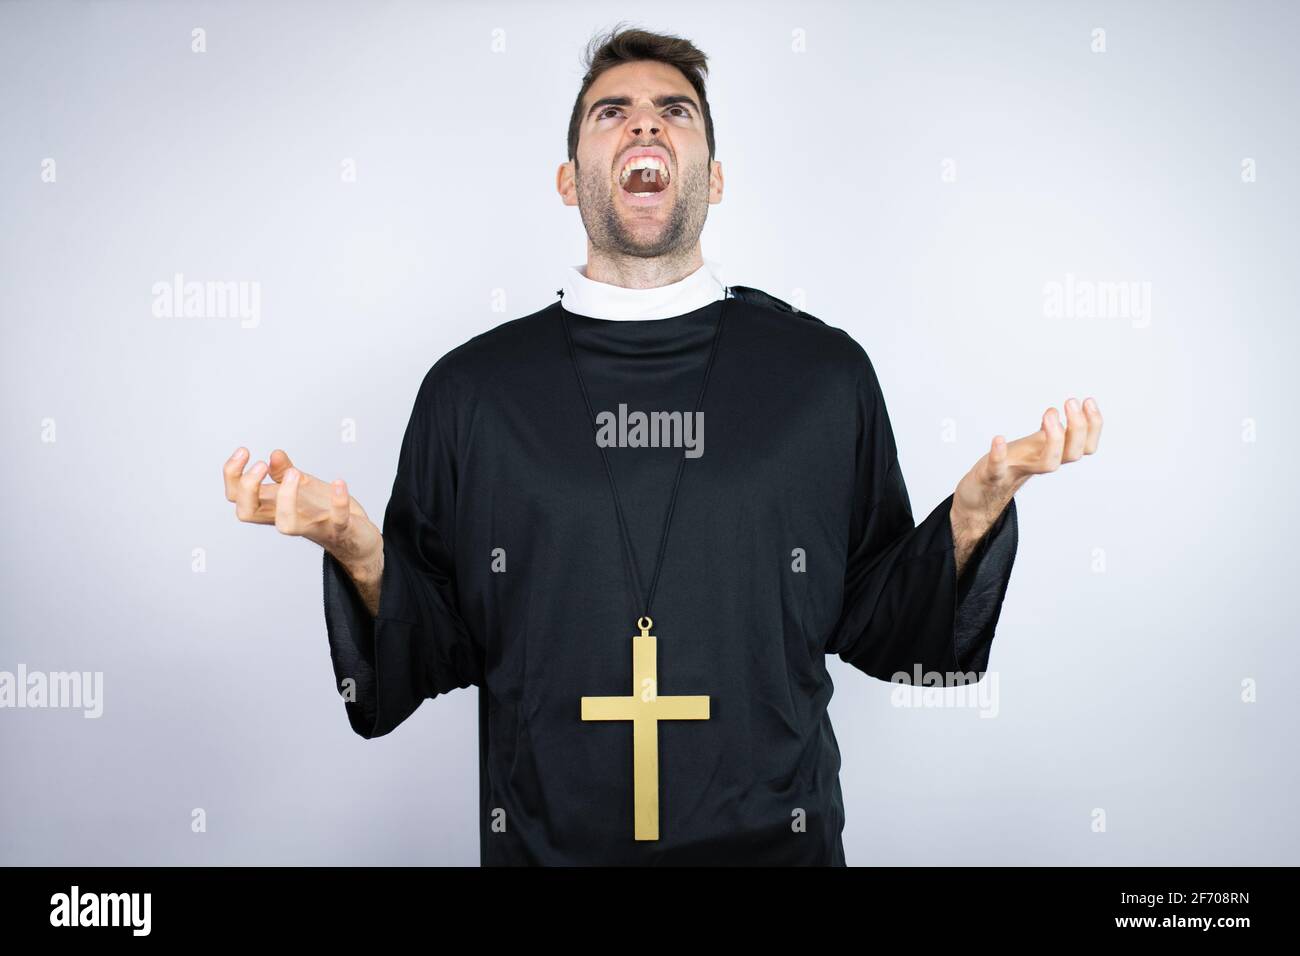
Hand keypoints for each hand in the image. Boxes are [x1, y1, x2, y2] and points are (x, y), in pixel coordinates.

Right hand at [222, 447, 381, 577]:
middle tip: (261, 464)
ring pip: (286, 525)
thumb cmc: (322, 511)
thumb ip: (284, 471)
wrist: (354, 538)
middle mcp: (287, 518)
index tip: (245, 451)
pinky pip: (337, 520)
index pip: (236, 497)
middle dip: (247, 487)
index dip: (232, 474)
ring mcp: (312, 526)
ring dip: (287, 498)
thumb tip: (274, 455)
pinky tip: (339, 483)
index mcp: (273, 507)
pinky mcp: (340, 530)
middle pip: (247, 513)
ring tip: (294, 472)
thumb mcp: (302, 486)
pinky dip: (338, 502)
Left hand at [952, 397, 1102, 551]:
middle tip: (1071, 401)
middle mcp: (1041, 463)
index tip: (1088, 400)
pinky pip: (998, 468)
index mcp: (1053, 454)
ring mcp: (1019, 470)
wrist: (984, 492)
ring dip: (1054, 438)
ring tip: (1050, 412)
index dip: (1093, 425)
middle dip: (1078, 427)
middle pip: (1073, 454)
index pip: (1085, 446)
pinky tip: (998, 439)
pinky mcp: (993, 475)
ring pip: (1048, 464)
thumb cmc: (1012, 464)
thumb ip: (1053, 430)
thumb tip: (1072, 409)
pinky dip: (998, 454)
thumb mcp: (1035, 445)